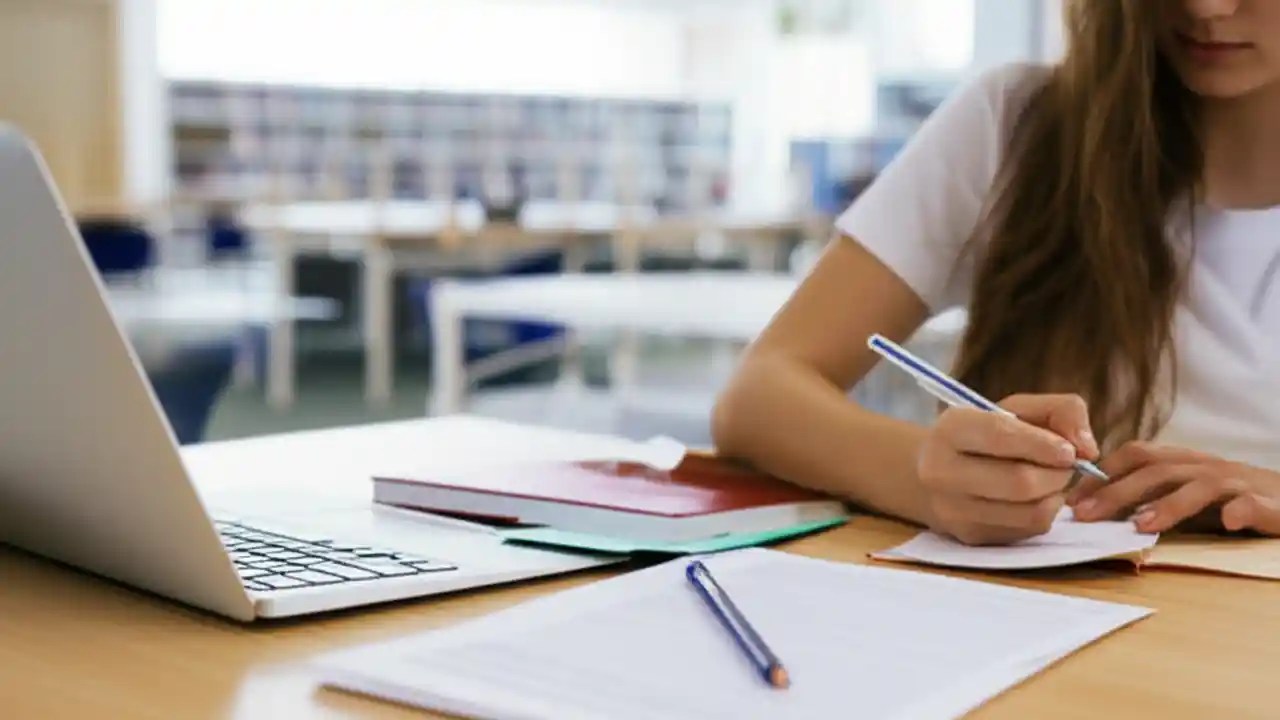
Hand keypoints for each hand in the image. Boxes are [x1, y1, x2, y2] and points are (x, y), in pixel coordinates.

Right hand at [916, 394, 1099, 544]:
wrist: (937, 474)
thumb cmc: (986, 436)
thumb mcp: (1017, 410)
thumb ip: (1060, 411)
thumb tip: (1088, 449)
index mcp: (950, 429)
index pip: (1000, 436)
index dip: (1044, 445)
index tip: (1070, 451)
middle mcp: (941, 471)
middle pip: (1020, 481)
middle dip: (1058, 474)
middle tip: (1067, 466)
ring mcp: (953, 510)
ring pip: (1030, 512)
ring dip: (1056, 495)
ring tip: (1053, 480)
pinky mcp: (970, 536)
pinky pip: (1028, 529)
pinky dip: (1045, 512)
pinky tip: (1037, 498)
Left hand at [1070, 442, 1279, 533]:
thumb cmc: (1232, 498)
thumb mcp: (1185, 492)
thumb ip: (1149, 495)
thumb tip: (1096, 508)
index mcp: (1184, 462)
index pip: (1136, 455)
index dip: (1102, 473)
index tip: (1071, 498)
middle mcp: (1207, 467)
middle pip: (1157, 470)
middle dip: (1117, 491)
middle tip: (1085, 514)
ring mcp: (1239, 484)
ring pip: (1201, 486)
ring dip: (1170, 504)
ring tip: (1141, 524)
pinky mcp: (1271, 504)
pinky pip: (1254, 504)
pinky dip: (1241, 510)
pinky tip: (1228, 521)